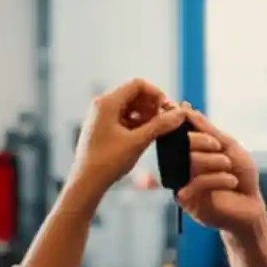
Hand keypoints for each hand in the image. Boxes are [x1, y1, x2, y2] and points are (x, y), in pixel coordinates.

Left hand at [64, 79, 185, 204]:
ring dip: (146, 114)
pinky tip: (146, 135)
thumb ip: (160, 125)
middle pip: (134, 93)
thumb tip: (180, 114)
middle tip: (166, 120)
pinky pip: (124, 116)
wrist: (86, 182)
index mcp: (108, 103)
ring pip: (130, 105)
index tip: (167, 109)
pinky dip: (137, 122)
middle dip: (152, 104)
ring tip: (157, 129)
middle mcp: (103, 105)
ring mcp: (101, 115)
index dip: (156, 93)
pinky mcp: (103, 127)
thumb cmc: (107, 161)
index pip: (138, 84)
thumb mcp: (138, 141)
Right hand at [176, 108, 266, 238]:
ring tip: (229, 167)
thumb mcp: (229, 147)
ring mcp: (183, 181)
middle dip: (204, 140)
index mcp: (190, 150)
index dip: (186, 121)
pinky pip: (197, 182)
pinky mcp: (187, 200)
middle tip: (219, 147)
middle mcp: (182, 164)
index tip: (192, 116)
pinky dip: (217, 179)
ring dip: (216, 161)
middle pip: (184, 143)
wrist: (250, 207)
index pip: (181, 130)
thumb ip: (208, 129)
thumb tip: (186, 107)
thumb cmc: (241, 176)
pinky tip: (231, 181)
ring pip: (192, 161)